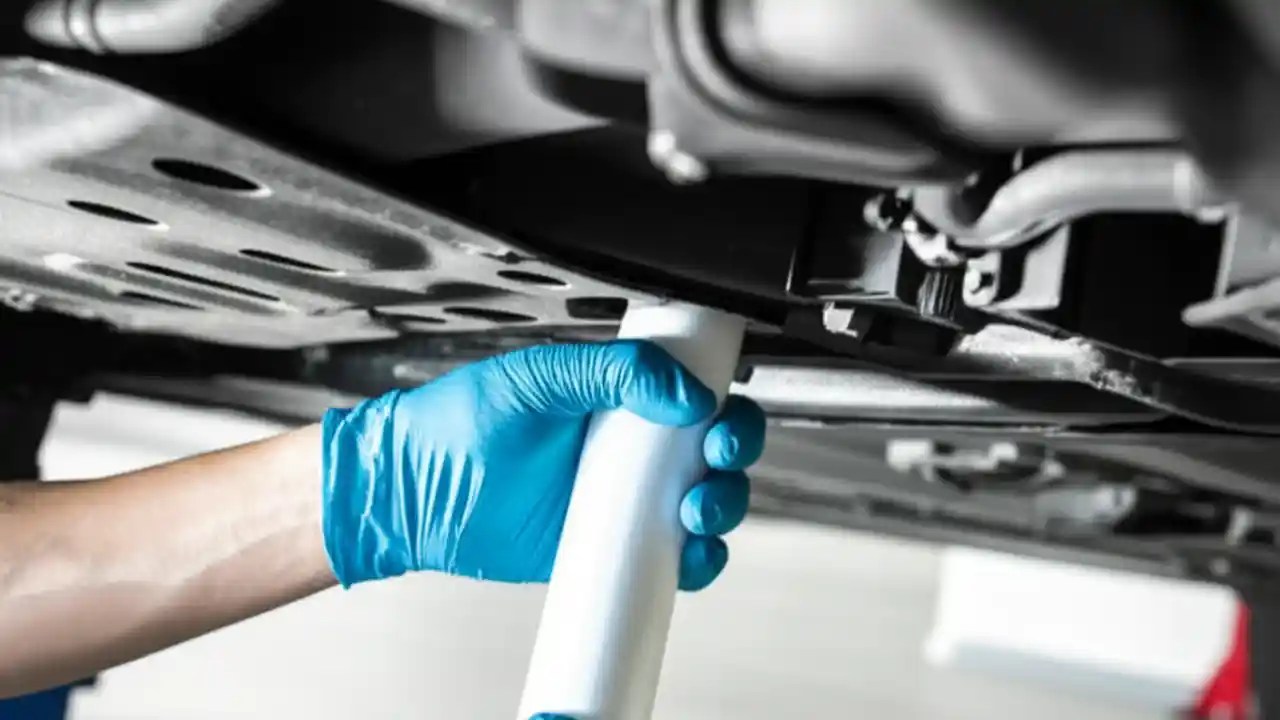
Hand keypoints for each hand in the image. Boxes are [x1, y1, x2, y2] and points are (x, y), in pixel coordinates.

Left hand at [320, 340, 764, 588]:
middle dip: (733, 459)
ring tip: (693, 512)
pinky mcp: (610, 550)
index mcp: (621, 396)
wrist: (414, 494)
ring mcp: (624, 501)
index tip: (722, 420)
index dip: (727, 408)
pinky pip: (675, 560)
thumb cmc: (461, 424)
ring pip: (706, 505)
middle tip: (713, 462)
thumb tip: (683, 392)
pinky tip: (689, 555)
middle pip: (715, 452)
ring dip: (722, 510)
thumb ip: (612, 372)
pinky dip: (698, 563)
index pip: (698, 395)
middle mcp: (631, 447)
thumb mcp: (539, 377)